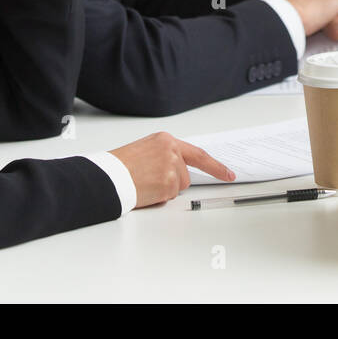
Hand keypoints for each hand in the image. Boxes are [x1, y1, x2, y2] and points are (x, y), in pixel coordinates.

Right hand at [110, 131, 234, 207]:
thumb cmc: (120, 165)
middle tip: (149, 179)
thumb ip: (166, 156)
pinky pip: (169, 197)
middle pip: (185, 176)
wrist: (107, 176)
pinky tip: (144, 189)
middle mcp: (172, 151)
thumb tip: (181, 171)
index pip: (198, 154)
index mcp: (166, 141)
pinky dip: (158, 197)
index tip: (229, 174)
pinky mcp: (168, 183)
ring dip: (163, 190)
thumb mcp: (146, 151)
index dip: (216, 166)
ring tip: (143, 183)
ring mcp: (171, 167)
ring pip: (178, 187)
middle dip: (171, 183)